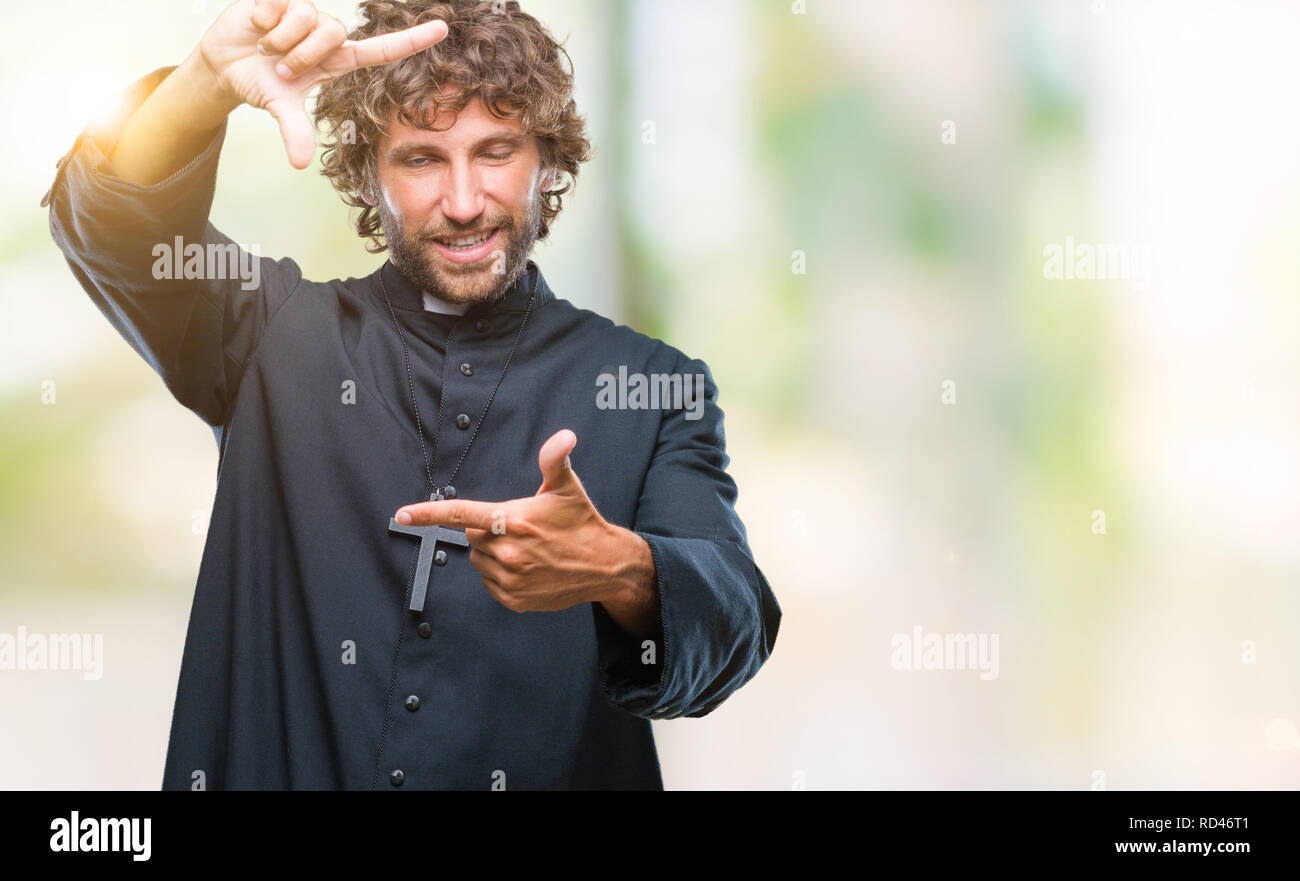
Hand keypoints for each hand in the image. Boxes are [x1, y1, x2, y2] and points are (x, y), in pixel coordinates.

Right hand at [191, 0, 446, 167]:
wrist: (224, 65)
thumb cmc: (261, 84)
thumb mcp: (279, 108)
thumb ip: (295, 131)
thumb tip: (300, 164)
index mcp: (338, 60)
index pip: (382, 50)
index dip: (412, 40)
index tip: (443, 29)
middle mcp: (327, 34)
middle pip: (333, 32)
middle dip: (302, 55)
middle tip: (282, 68)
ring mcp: (305, 13)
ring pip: (306, 19)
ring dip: (281, 40)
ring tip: (267, 47)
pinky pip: (280, 4)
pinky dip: (264, 20)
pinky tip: (257, 27)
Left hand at [394, 430, 657, 630]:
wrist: (604, 565)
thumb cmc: (581, 523)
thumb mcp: (567, 487)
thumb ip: (555, 460)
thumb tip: (563, 437)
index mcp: (514, 520)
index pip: (461, 514)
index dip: (428, 513)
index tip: (402, 515)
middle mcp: (508, 551)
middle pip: (473, 536)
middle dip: (489, 530)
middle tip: (520, 528)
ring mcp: (510, 578)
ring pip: (479, 561)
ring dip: (494, 553)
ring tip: (527, 548)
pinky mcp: (513, 599)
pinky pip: (490, 583)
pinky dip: (501, 575)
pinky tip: (527, 567)